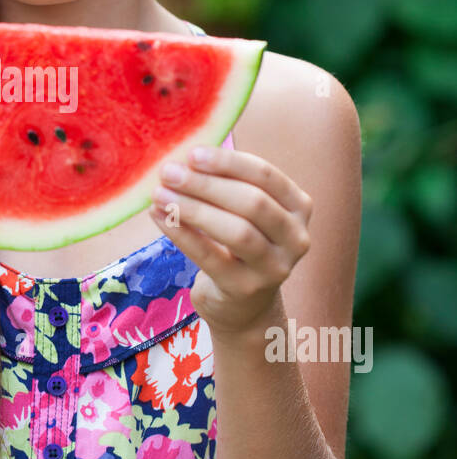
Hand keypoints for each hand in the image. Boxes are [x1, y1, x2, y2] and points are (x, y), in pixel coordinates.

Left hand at [148, 144, 312, 339]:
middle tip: (168, 172)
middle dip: (206, 185)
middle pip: (252, 202)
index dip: (228, 162)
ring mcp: (276, 267)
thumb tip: (184, 155)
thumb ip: (227, 183)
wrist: (242, 304)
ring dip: (193, 209)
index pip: (265, 175)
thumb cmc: (238, 244)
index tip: (192, 153)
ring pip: (237, 231)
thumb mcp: (244, 211)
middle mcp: (297, 237)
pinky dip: (182, 234)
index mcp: (299, 207)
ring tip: (159, 195)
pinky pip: (210, 257)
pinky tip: (160, 217)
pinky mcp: (247, 289)